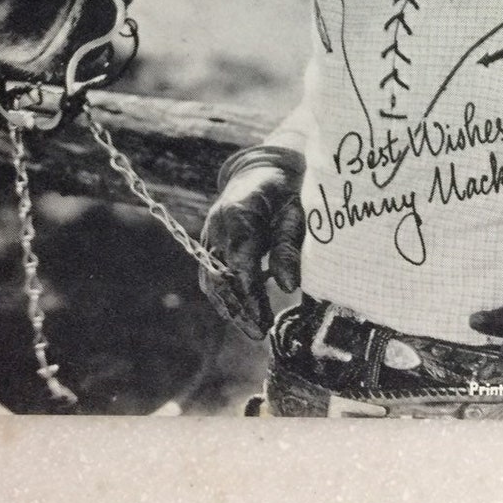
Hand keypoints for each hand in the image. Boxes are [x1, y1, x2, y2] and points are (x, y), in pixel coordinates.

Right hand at [199, 145, 304, 338]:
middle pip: (219, 275)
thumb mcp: (294, 212)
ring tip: (252, 329)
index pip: (239, 261)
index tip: (264, 319)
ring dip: (230, 307)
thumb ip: (288, 246)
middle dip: (238, 308)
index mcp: (236, 212)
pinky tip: (243, 312)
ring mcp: (209, 234)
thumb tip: (288, 286)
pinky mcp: (210, 243)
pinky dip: (226, 295)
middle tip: (259, 333)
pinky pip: (212, 274)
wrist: (262, 170)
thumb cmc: (283, 190)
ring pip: (211, 279)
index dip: (250, 293)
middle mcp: (216, 225)